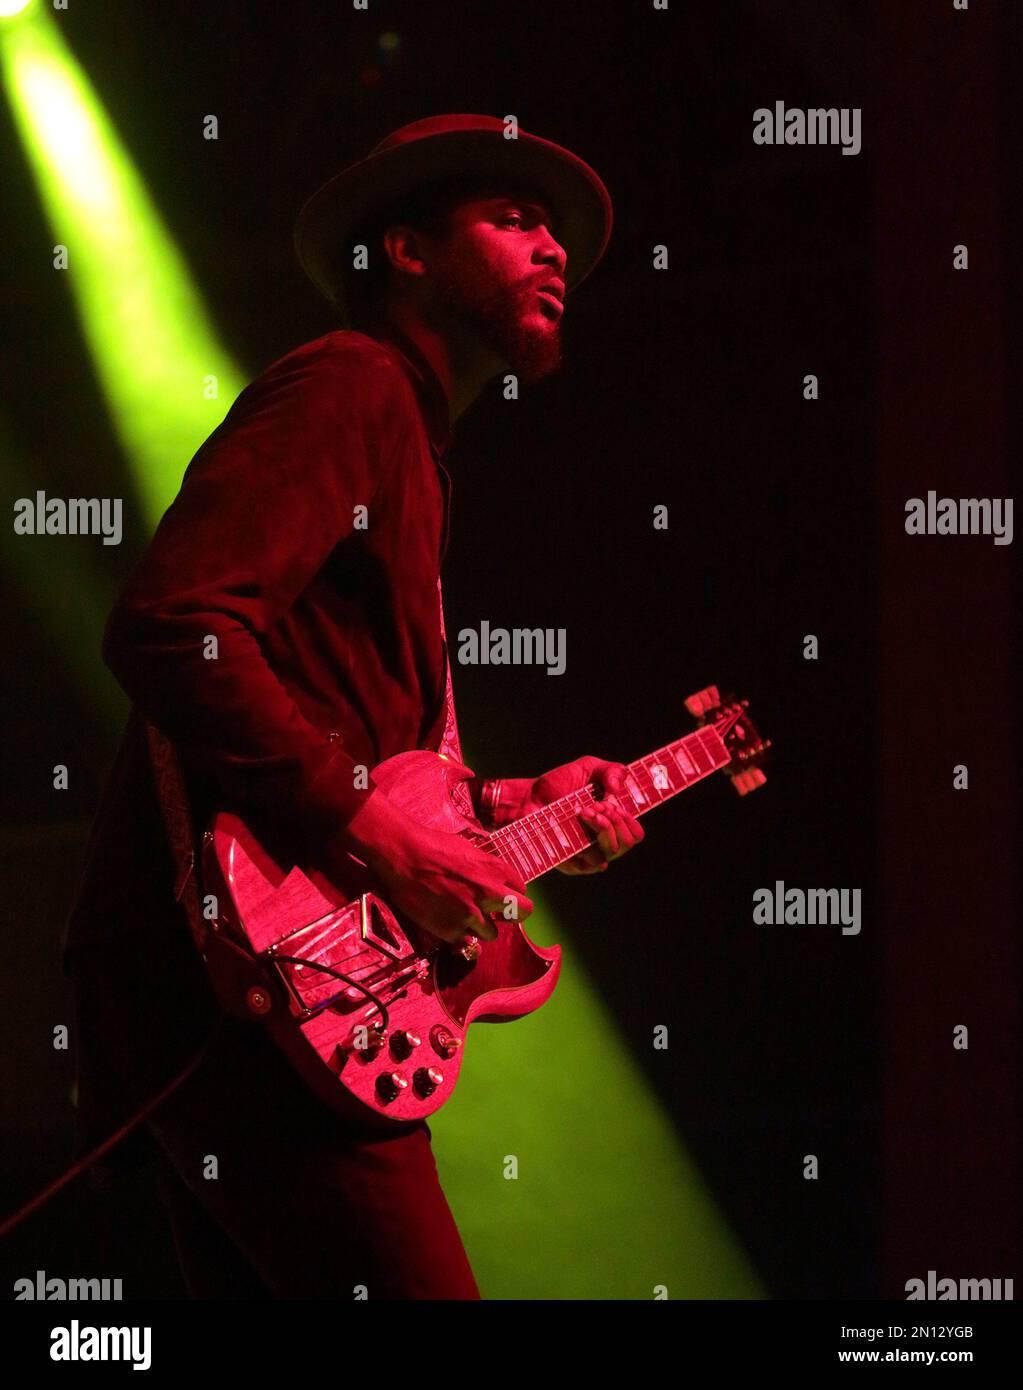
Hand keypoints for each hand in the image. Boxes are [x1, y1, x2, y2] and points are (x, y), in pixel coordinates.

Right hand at [335, 791, 532, 946]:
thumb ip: (485, 867)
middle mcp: (490, 892)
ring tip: (463, 918)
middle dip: (514, 915)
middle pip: (523, 912)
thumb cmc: (432, 845)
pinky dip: (456, 934)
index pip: (522, 889)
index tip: (501, 896)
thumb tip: (490, 876)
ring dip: (481, 928)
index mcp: (495, 869)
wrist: (404, 856)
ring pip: (493, 934)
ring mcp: (472, 914)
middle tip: (500, 916)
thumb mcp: (467, 849)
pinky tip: (444, 921)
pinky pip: (464, 941)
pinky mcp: (452, 930)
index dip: (511, 893)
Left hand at [528, 756, 644, 875]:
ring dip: (604, 826)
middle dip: (617, 819)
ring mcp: (586, 853)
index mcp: (611, 822)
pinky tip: (579, 820)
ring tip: (585, 811)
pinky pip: (591, 862)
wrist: (529, 794)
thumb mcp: (588, 767)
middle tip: (598, 805)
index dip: (630, 819)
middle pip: (627, 843)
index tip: (614, 802)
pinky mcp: (571, 863)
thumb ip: (612, 771)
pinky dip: (589, 839)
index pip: (636, 833)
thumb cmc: (558, 783)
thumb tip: (618, 790)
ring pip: (612, 850)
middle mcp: (601, 840)